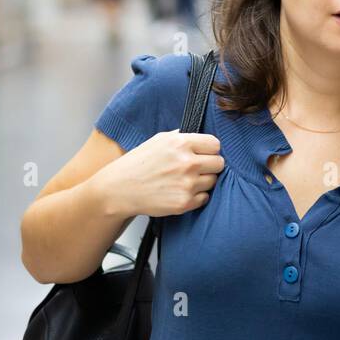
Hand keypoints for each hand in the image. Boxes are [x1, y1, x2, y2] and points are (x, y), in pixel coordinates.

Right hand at [94, 129, 224, 217]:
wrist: (119, 189)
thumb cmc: (139, 163)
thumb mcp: (159, 140)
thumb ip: (183, 137)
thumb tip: (203, 136)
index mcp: (181, 143)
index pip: (215, 144)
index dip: (210, 149)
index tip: (204, 153)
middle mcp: (186, 163)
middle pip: (219, 163)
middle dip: (210, 165)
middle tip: (196, 168)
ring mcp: (186, 184)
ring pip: (213, 181)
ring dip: (203, 181)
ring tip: (184, 180)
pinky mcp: (184, 202)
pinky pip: (205, 197)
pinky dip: (196, 196)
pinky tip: (181, 191)